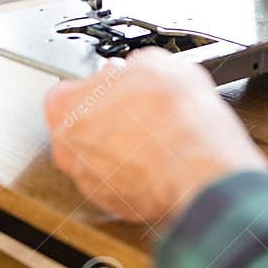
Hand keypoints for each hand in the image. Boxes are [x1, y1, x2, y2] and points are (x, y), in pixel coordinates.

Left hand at [44, 48, 267, 223]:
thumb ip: (134, 65)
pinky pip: (120, 181)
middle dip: (108, 116)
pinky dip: (137, 171)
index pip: (68, 90)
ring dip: (123, 146)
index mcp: (67, 108)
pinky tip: (162, 157)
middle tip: (140, 107)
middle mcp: (69, 149)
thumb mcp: (157, 63)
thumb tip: (139, 68)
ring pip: (101, 157)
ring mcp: (91, 181)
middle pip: (81, 126)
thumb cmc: (175, 118)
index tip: (119, 83)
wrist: (200, 165)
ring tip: (157, 133)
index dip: (99, 85)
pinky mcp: (116, 204)